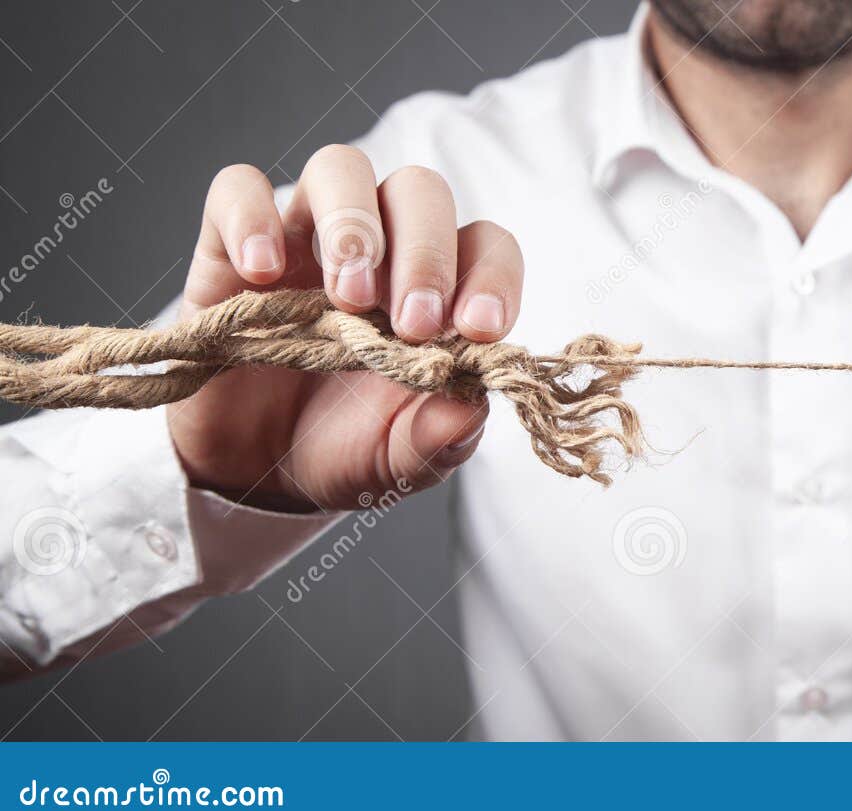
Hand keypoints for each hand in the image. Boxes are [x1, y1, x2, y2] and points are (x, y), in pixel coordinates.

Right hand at [167, 145, 523, 510]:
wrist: (257, 472)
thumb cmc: (347, 446)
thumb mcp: (401, 458)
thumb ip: (441, 436)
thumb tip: (471, 407)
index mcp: (441, 289)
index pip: (485, 246)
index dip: (492, 276)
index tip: (479, 330)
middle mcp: (382, 247)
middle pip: (419, 191)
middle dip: (426, 252)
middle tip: (413, 322)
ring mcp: (308, 236)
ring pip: (340, 169)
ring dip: (354, 225)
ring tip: (346, 300)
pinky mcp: (232, 245)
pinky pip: (237, 190)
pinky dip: (252, 217)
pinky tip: (263, 272)